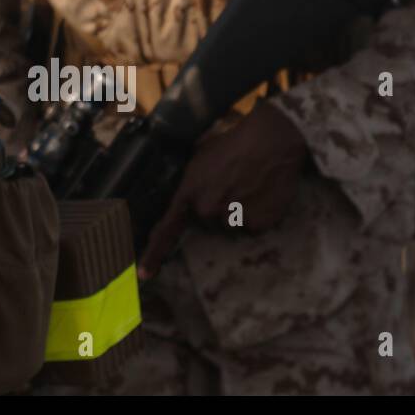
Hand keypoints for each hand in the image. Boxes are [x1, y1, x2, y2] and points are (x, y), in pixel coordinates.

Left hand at [138, 100, 307, 278]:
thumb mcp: (198, 160)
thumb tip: (183, 200)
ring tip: (246, 184)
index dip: (153, 253)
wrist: (270, 141)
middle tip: (228, 183)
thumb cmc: (231, 145)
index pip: (166, 229)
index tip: (144, 274)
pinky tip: (261, 193)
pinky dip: (256, 214)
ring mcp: (233, 218)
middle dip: (215, 206)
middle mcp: (208, 209)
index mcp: (188, 192)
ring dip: (237, 210)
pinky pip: (252, 226)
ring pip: (231, 224)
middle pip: (207, 220)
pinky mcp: (258, 224)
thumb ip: (189, 185)